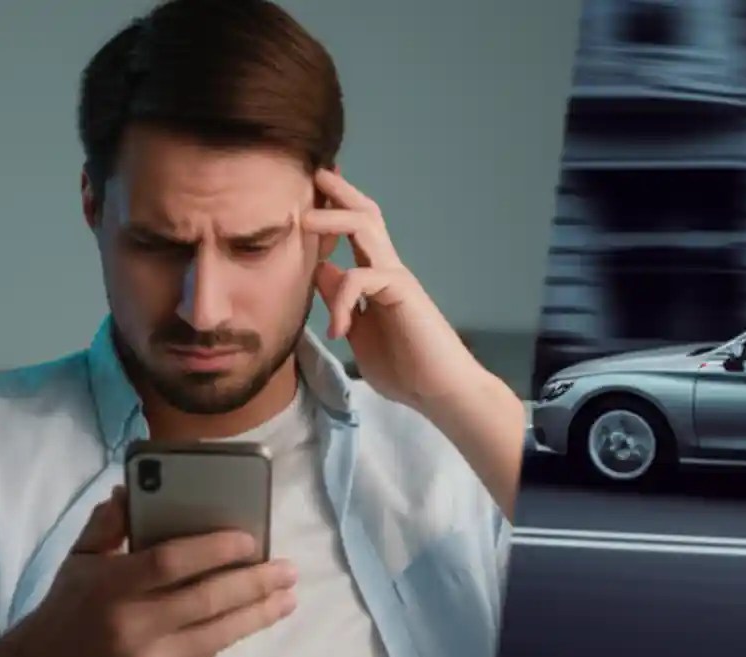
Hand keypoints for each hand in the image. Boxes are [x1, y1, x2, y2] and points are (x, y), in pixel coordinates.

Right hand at [3, 488, 296, 656]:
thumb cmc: (71, 605)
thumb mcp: (81, 558)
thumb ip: (108, 522)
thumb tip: (133, 487)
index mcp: (109, 586)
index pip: (170, 562)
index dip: (215, 548)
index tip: (251, 538)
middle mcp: (130, 625)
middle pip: (206, 599)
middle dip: (255, 581)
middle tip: (288, 568)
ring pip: (218, 632)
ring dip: (260, 612)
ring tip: (289, 595)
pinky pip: (208, 653)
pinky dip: (234, 631)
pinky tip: (256, 615)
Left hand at [304, 168, 483, 410]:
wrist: (442, 393)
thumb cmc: (406, 370)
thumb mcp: (359, 332)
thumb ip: (341, 301)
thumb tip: (320, 271)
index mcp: (378, 279)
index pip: (355, 232)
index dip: (332, 210)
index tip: (308, 191)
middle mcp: (389, 270)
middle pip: (365, 214)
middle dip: (338, 192)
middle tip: (313, 172)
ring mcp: (398, 279)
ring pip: (366, 228)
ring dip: (333, 219)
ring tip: (303, 220)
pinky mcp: (403, 293)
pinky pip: (363, 277)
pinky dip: (341, 298)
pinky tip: (337, 328)